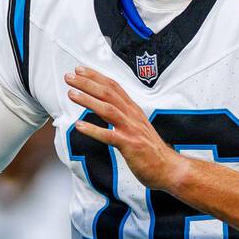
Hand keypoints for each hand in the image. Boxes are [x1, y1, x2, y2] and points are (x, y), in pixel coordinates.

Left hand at [65, 66, 183, 191]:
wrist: (168, 168)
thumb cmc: (151, 150)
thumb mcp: (138, 127)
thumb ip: (124, 116)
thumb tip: (108, 109)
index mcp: (133, 111)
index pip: (114, 87)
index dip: (96, 77)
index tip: (80, 70)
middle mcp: (132, 116)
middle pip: (109, 94)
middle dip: (88, 83)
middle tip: (70, 77)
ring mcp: (131, 130)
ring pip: (108, 109)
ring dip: (88, 100)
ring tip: (71, 94)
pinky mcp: (130, 145)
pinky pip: (109, 136)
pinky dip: (93, 130)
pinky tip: (79, 126)